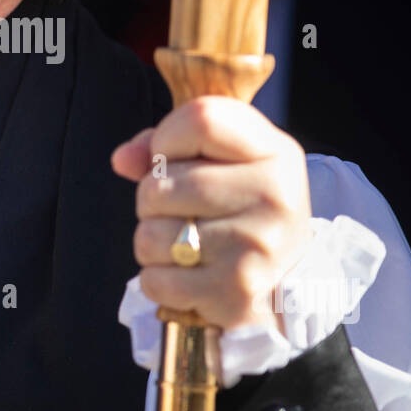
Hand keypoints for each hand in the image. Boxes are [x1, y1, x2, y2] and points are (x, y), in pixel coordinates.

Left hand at [112, 97, 311, 332]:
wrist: (288, 277)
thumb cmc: (242, 206)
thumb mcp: (222, 161)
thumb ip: (166, 146)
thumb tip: (122, 159)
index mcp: (274, 152)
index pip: (201, 120)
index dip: (167, 137)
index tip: (171, 157)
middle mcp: (272, 195)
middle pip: (160, 185)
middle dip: (151, 199)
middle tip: (178, 210)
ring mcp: (255, 246)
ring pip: (149, 235)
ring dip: (152, 241)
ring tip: (184, 243)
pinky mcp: (235, 290)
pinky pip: (155, 281)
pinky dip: (158, 280)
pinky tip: (187, 275)